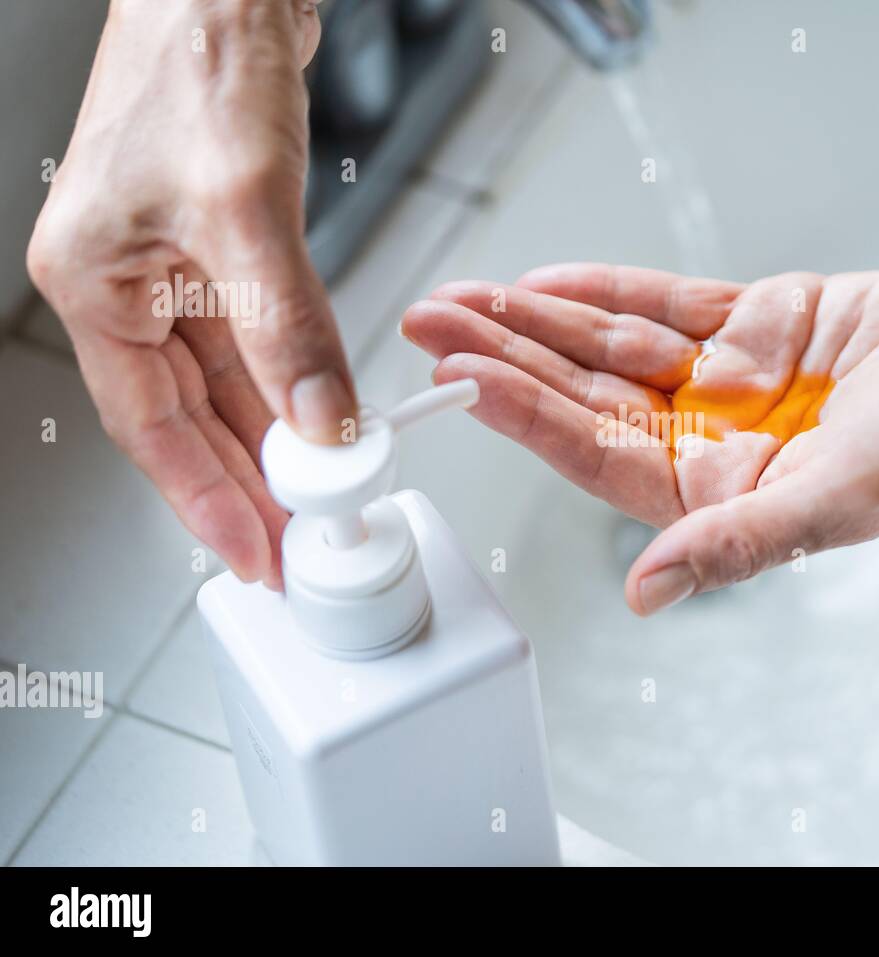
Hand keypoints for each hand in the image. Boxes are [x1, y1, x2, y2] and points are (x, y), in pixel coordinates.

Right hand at [26, 0, 354, 587]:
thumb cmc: (198, 61)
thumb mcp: (245, 211)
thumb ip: (287, 327)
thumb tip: (322, 422)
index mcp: (96, 284)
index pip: (155, 429)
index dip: (210, 500)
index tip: (259, 554)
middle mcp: (127, 283)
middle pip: (190, 416)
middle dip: (248, 482)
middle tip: (300, 540)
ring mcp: (172, 266)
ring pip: (226, 383)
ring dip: (274, 439)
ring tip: (320, 497)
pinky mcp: (219, 244)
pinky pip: (254, 338)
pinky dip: (288, 381)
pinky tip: (320, 417)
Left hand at [401, 264, 878, 613]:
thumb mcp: (832, 500)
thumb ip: (735, 544)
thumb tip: (644, 597)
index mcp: (716, 493)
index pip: (593, 450)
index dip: (522, 411)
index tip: (458, 375)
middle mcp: (711, 440)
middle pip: (584, 395)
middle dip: (505, 356)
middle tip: (430, 321)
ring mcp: (728, 382)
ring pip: (612, 348)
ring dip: (542, 320)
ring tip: (471, 294)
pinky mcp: (756, 328)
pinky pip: (665, 307)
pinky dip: (609, 293)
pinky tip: (555, 283)